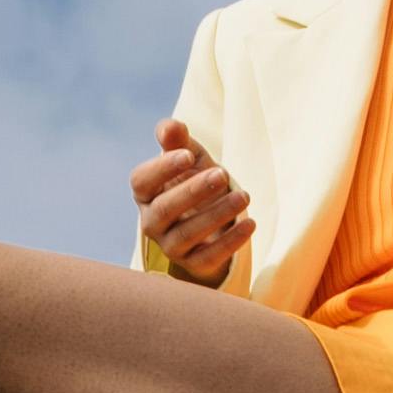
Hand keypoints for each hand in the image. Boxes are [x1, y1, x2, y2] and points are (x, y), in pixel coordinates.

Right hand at [131, 116, 253, 284]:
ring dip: (216, 215)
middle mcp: (151, 222)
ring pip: (186, 235)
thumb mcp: (189, 157)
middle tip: (222, 174)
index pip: (142, 181)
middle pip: (165, 209)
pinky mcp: (193, 264)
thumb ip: (177, 139)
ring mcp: (170, 246)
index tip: (188, 155)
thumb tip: (170, 127)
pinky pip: (209, 257)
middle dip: (193, 191)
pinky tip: (250, 223)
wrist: (212, 219)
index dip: (162, 168)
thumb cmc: (195, 180)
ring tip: (243, 196)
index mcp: (145, 193)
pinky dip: (230, 242)